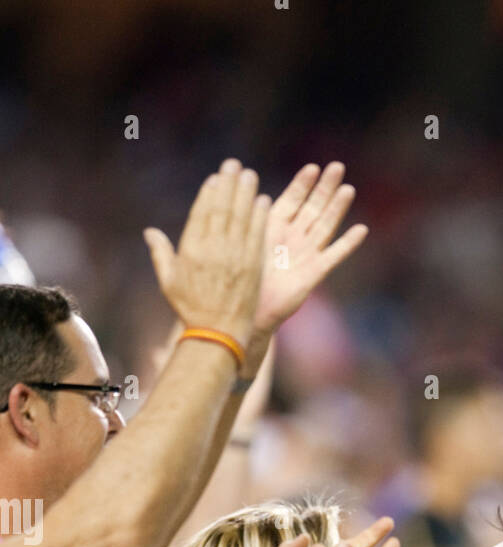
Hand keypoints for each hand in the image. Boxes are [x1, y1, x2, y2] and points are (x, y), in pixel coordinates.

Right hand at [144, 159, 270, 344]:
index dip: (210, 193)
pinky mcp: (253, 266)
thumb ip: (160, 253)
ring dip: (246, 193)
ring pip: (241, 216)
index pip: (202, 213)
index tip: (216, 178)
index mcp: (192, 250)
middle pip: (223, 208)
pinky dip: (260, 216)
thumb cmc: (191, 309)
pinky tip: (263, 200)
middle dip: (229, 184)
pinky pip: (257, 234)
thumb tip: (149, 232)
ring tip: (250, 175)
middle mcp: (214, 249)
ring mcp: (235, 256)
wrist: (218, 334)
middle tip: (235, 165)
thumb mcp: (169, 282)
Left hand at [253, 162, 368, 334]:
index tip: (313, 168)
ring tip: (348, 189)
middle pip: (313, 208)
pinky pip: (333, 256)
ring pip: (324, 226)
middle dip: (324, 188)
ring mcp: (305, 255)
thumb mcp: (243, 241)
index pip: (291, 199)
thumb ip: (248, 218)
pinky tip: (361, 230)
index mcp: (274, 228)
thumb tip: (247, 192)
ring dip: (337, 209)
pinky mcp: (314, 274)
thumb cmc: (241, 278)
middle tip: (337, 166)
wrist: (248, 311)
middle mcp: (293, 238)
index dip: (302, 184)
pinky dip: (347, 244)